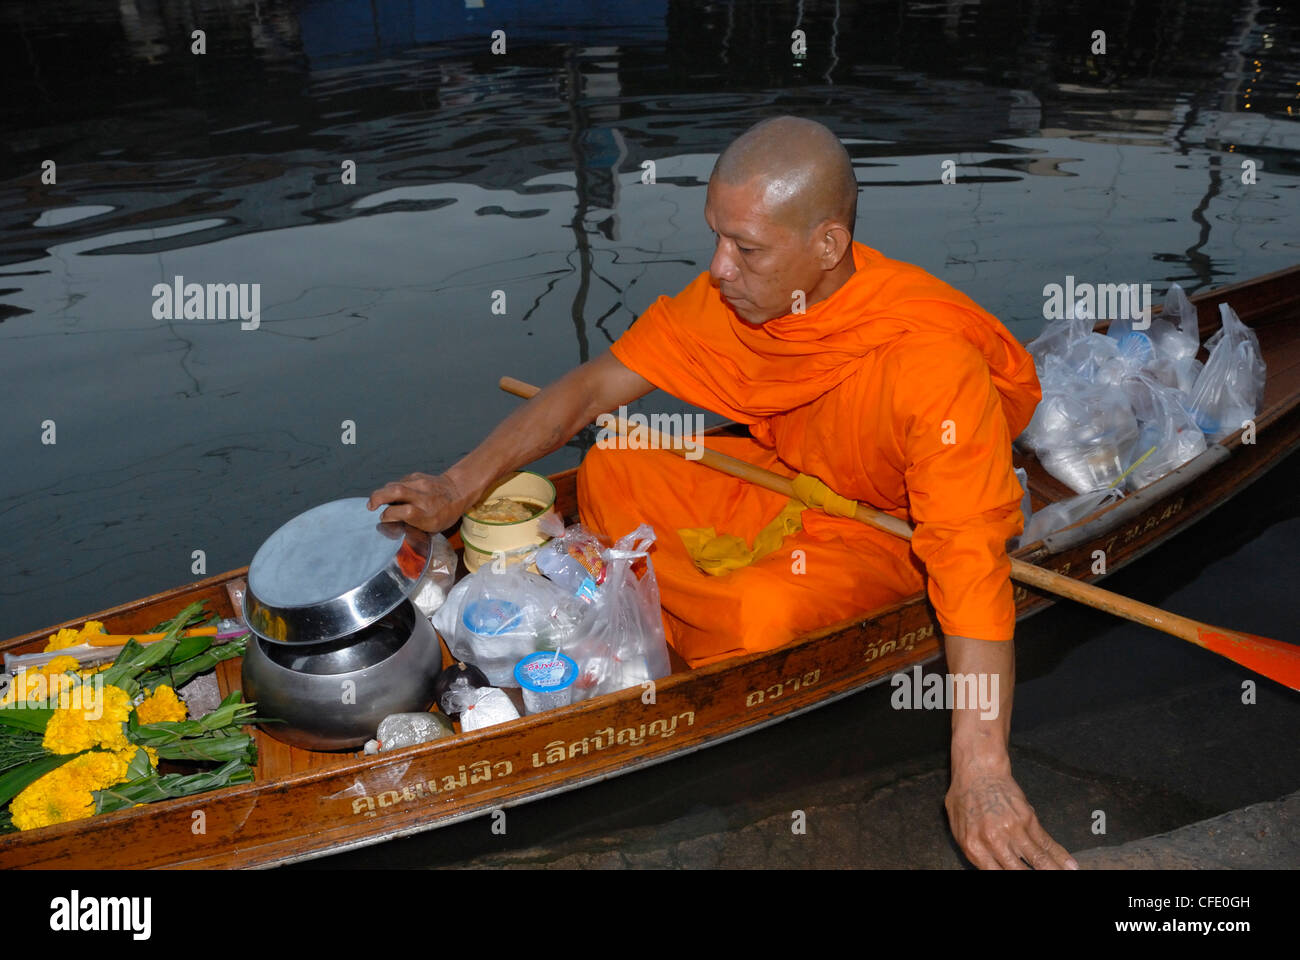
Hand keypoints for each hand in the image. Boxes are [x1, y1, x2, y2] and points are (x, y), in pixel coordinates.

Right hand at [366, 472, 470, 532]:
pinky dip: (392, 489)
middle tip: (370, 506)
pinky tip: (393, 496)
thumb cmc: (445, 513)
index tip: (384, 518)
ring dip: (382, 493)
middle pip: (396, 492)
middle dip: (378, 498)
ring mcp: (419, 483)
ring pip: (394, 485)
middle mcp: (423, 496)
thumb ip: (414, 526)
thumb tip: (392, 527)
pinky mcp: (416, 476)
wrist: (457, 491)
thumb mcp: (434, 527)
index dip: (390, 515)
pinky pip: (399, 482)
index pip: (405, 511)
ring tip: (377, 502)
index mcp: (428, 513)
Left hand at [945, 765, 1078, 869]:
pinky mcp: (1028, 819)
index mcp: (974, 847)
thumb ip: (974, 852)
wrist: (979, 771)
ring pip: (1038, 859)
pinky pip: (1046, 842)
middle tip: (1050, 883)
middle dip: (1036, 878)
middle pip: (1019, 871)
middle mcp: (995, 842)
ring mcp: (1013, 830)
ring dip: (1053, 870)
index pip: (996, 875)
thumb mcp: (958, 829)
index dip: (1011, 880)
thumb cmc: (964, 798)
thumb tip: (991, 868)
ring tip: (1066, 876)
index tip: (1024, 882)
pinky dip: (1060, 855)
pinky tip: (1070, 865)